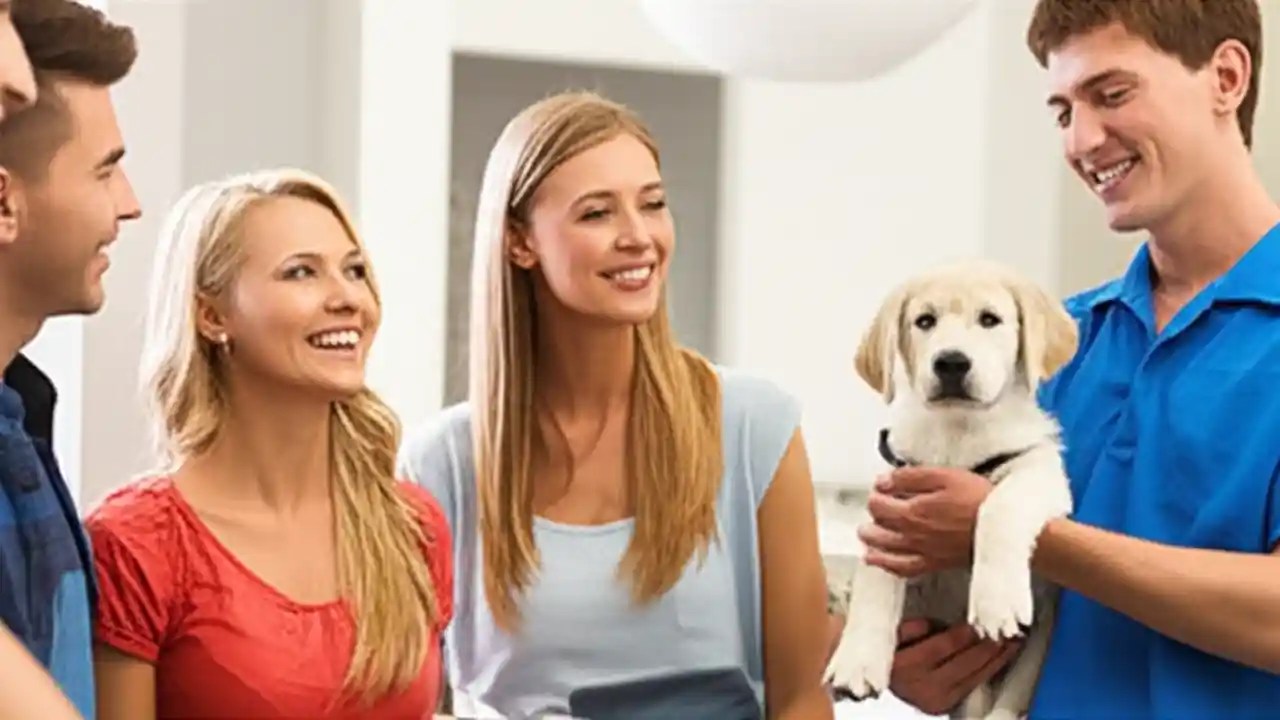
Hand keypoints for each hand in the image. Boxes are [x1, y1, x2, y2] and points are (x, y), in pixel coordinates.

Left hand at [858, 466, 992, 577]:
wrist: (1005, 530)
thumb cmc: (979, 500)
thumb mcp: (945, 476)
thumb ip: (910, 477)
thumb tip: (884, 480)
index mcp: (914, 510)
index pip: (880, 503)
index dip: (876, 494)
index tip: (880, 488)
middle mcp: (913, 534)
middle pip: (880, 525)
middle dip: (873, 515)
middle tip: (872, 507)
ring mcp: (923, 551)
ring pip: (886, 549)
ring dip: (871, 540)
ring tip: (865, 534)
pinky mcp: (935, 563)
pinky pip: (903, 568)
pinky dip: (887, 565)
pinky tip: (879, 561)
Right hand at [889, 619, 1021, 715]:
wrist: (879, 680)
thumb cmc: (888, 651)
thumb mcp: (892, 632)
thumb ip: (911, 627)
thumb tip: (934, 625)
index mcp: (905, 666)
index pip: (944, 646)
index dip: (967, 633)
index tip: (985, 619)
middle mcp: (923, 687)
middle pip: (965, 663)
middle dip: (990, 645)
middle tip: (1010, 630)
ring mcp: (936, 700)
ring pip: (974, 677)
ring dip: (997, 659)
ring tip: (1014, 642)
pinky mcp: (945, 706)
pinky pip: (973, 686)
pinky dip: (990, 670)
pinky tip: (1001, 658)